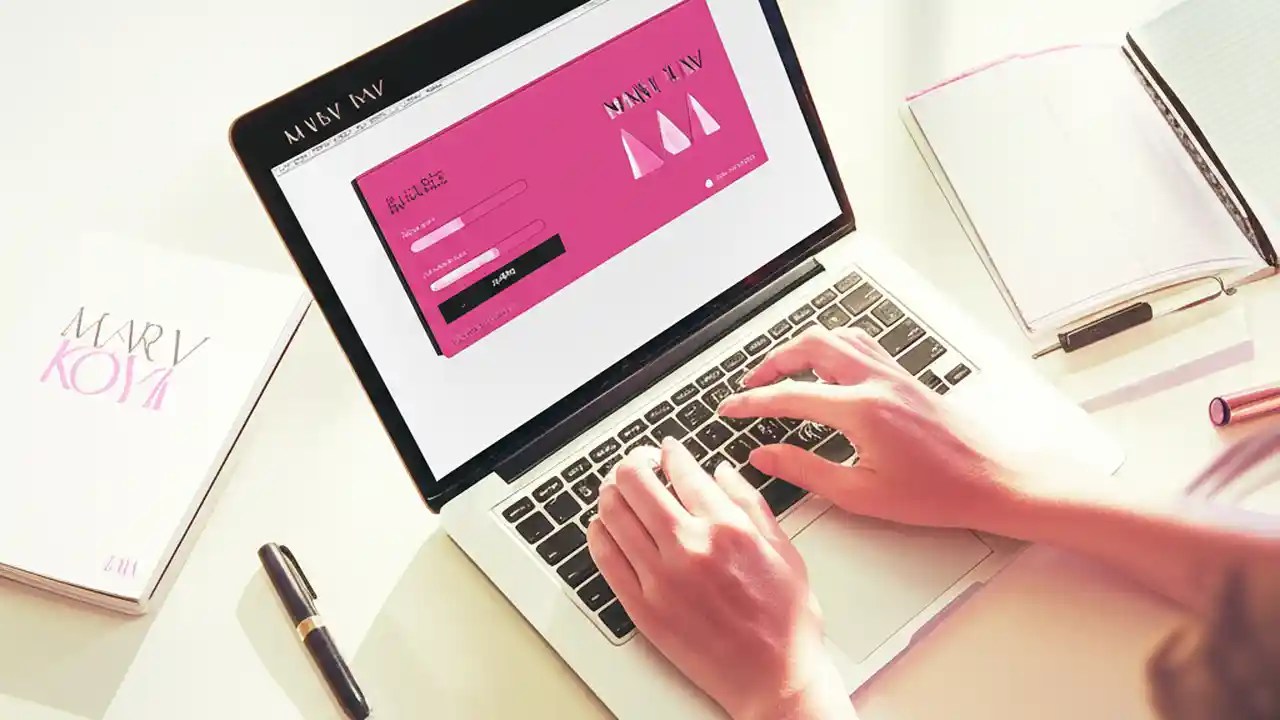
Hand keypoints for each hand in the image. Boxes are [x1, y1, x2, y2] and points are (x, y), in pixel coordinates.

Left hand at [587, 440, 852, 719]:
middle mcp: (689, 547)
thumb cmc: (786, 622)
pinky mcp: (642, 606)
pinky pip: (604, 556)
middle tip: (639, 464)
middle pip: (636, 482)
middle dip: (634, 463)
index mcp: (728, 528)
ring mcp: (660, 578)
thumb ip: (750, 503)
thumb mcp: (785, 550)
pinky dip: (600, 532)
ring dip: (613, 492)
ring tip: (620, 491)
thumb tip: (722, 470)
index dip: (669, 452)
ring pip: (613, 513)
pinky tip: (606, 526)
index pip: (681, 470)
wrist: (774, 679)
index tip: (666, 450)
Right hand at [718, 327, 1037, 532]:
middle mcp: (876, 382)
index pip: (790, 396)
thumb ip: (805, 471)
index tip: (730, 409)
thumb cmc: (939, 493)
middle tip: (751, 385)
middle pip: (810, 346)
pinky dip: (832, 348)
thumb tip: (765, 456)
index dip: (752, 402)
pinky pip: (860, 345)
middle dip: (772, 362)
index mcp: (862, 411)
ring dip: (801, 348)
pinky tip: (827, 367)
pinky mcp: (906, 378)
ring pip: (836, 338)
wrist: (995, 480)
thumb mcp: (861, 495)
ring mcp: (893, 375)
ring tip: (782, 371)